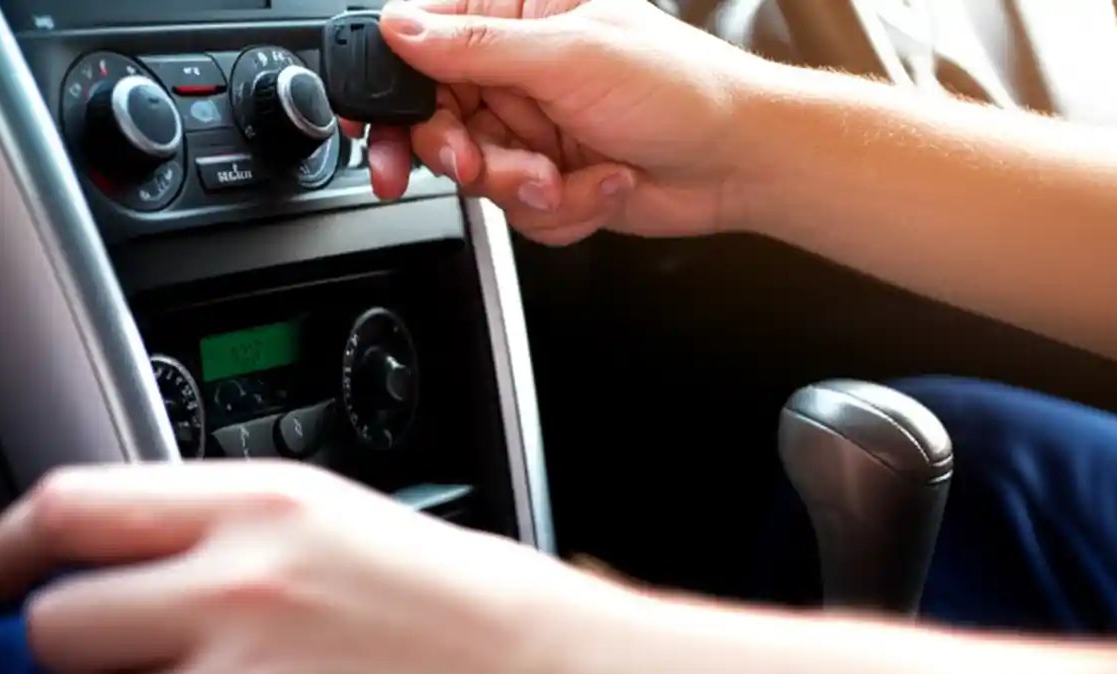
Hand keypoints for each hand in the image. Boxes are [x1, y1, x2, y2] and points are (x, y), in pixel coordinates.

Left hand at [0, 463, 618, 673]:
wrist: (530, 670)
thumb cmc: (449, 592)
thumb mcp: (329, 512)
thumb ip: (215, 521)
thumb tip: (120, 544)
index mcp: (259, 504)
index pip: (69, 507)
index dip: (14, 542)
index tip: (12, 564)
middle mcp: (238, 590)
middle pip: (55, 622)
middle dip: (69, 641)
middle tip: (109, 647)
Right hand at [354, 0, 766, 243]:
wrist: (739, 163)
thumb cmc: (682, 90)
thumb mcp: (569, 57)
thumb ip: (475, 46)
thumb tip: (399, 28)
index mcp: (518, 17)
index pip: (422, 42)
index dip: (392, 88)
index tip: (377, 128)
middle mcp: (518, 72)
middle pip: (436, 120)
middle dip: (461, 154)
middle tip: (480, 164)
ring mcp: (533, 128)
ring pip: (477, 176)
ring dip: (524, 186)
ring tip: (568, 175)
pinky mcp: (551, 178)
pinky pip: (517, 210)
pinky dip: (560, 208)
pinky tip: (601, 182)